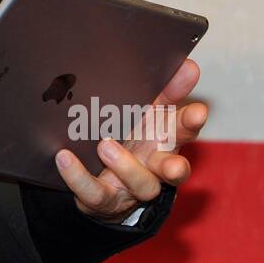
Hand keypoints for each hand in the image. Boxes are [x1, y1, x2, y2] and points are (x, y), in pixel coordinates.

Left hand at [54, 58, 207, 223]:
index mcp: (163, 139)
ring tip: (105, 146)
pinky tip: (65, 157)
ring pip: (141, 185)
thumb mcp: (144, 113)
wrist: (106, 185)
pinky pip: (94, 192)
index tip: (198, 111)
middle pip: (172, 168)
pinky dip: (78, 176)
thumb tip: (185, 63)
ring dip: (126, 167)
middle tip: (172, 165)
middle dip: (174, 167)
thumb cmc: (128, 140)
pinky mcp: (105, 199)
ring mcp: (131, 187)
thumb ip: (163, 91)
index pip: (182, 129)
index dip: (191, 121)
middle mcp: (154, 166)